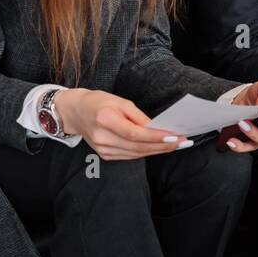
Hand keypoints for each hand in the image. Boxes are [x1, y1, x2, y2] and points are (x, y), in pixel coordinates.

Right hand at [56, 88, 187, 160]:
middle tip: (181, 142)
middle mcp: (102, 137)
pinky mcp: (105, 154)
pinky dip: (145, 152)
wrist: (76, 112)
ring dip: (157, 150)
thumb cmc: (99, 102)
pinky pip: (130, 155)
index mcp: (105, 120)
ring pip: (135, 153)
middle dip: (162, 145)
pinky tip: (158, 148)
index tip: (173, 136)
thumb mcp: (120, 101)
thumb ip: (139, 116)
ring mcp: (102, 149)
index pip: (135, 133)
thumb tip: (156, 127)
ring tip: (175, 145)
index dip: (155, 137)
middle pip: (137, 146)